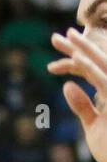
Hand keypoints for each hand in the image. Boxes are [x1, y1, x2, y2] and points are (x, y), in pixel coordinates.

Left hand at [49, 28, 106, 161]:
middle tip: (58, 36)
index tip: (62, 46)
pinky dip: (89, 67)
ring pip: (101, 64)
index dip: (77, 57)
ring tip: (66, 38)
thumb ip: (82, 105)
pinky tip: (75, 58)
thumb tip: (67, 85)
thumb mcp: (94, 125)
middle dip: (79, 47)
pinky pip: (102, 79)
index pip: (93, 69)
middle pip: (98, 61)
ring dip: (83, 50)